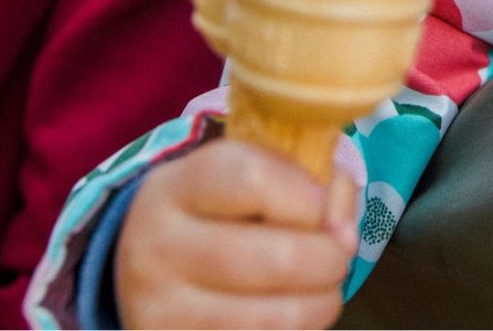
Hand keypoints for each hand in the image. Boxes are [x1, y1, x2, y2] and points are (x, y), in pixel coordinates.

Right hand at [116, 139, 359, 328]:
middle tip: (336, 258)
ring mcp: (160, 309)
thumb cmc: (221, 214)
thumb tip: (342, 236)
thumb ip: (310, 183)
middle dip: (328, 260)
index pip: (252, 178)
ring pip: (272, 318)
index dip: (309, 195)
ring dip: (320, 306)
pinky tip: (293, 317)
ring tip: (323, 292)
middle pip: (277, 259)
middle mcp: (156, 247)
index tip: (324, 207)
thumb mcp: (252, 176)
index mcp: (174, 186)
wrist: (150, 268)